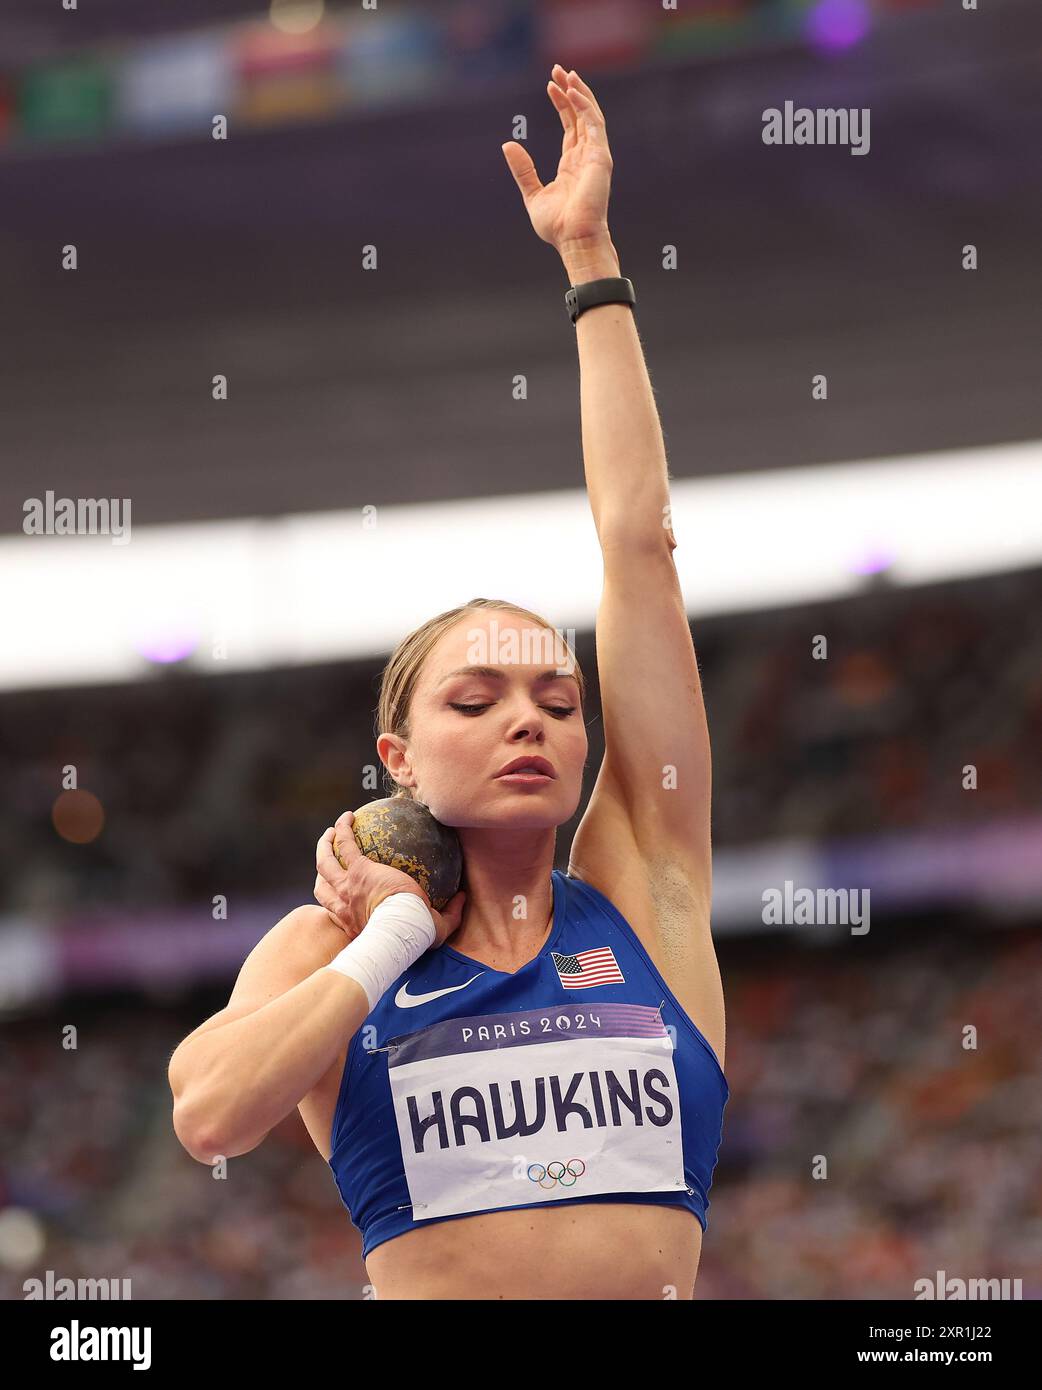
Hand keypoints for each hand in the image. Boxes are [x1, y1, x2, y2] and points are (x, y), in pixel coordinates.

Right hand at [314, 811, 466, 948]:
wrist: (401, 927)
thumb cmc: (415, 934)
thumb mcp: (434, 929)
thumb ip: (450, 914)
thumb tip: (463, 898)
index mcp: (354, 921)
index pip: (338, 911)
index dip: (336, 901)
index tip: (343, 890)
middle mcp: (344, 905)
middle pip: (323, 886)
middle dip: (324, 870)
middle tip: (328, 856)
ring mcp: (348, 886)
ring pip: (325, 863)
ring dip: (324, 847)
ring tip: (331, 833)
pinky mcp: (358, 869)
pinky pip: (346, 843)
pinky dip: (344, 829)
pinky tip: (349, 817)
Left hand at [501, 65, 615, 262]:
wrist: (573, 240)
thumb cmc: (557, 225)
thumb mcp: (532, 194)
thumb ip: (522, 169)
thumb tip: (508, 144)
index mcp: (572, 165)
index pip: (570, 126)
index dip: (562, 104)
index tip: (551, 85)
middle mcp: (586, 157)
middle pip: (581, 115)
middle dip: (571, 91)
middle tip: (559, 70)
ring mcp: (595, 156)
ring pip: (590, 115)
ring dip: (580, 93)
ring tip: (567, 73)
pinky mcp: (600, 157)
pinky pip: (594, 124)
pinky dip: (584, 105)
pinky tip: (572, 91)